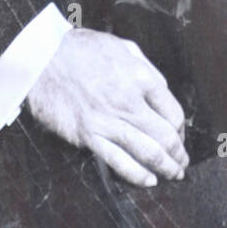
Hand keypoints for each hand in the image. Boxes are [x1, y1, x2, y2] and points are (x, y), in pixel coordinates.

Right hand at [26, 28, 188, 187]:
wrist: (43, 59)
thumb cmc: (83, 49)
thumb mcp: (123, 47)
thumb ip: (146, 69)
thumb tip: (162, 90)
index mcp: (141, 77)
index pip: (173, 113)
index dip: (181, 130)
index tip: (179, 136)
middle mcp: (128, 102)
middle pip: (164, 137)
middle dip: (178, 154)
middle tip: (182, 163)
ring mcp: (108, 121)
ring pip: (147, 153)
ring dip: (165, 168)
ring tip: (173, 174)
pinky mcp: (89, 135)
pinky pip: (119, 162)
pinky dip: (138, 175)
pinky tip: (148, 180)